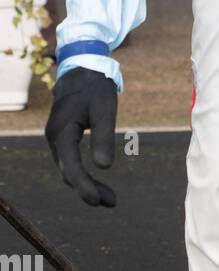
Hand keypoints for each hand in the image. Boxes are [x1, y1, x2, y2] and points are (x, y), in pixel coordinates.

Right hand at [45, 67, 117, 206]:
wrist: (83, 67)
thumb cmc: (95, 86)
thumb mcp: (104, 108)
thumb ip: (104, 136)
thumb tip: (104, 167)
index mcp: (61, 131)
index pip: (70, 167)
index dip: (84, 186)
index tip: (98, 200)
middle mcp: (54, 138)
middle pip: (69, 173)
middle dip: (88, 189)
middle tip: (112, 202)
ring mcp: (57, 139)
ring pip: (69, 169)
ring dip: (86, 184)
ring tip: (109, 198)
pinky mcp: (63, 138)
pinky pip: (71, 161)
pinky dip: (84, 173)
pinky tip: (98, 181)